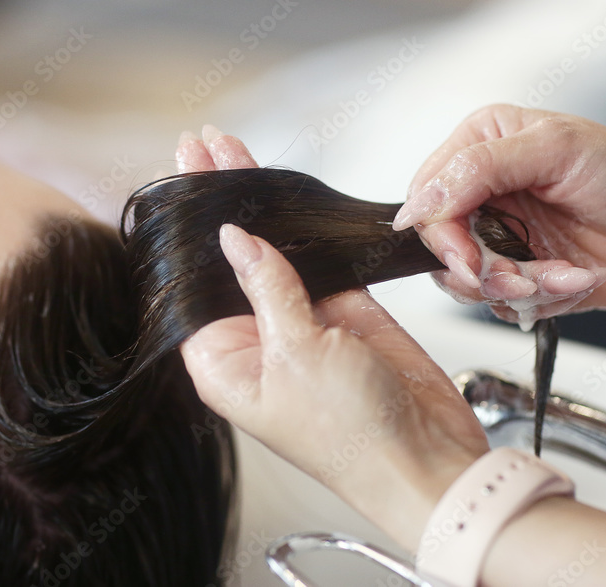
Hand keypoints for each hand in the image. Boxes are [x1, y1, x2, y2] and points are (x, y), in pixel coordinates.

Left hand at [174, 128, 487, 548]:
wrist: (426, 459)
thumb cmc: (352, 437)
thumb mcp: (297, 354)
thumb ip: (268, 287)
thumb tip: (236, 238)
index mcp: (223, 361)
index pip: (190, 281)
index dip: (185, 227)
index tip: (180, 175)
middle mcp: (256, 340)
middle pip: (227, 259)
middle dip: (215, 201)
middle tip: (202, 146)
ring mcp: (301, 323)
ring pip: (274, 252)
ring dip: (260, 204)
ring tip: (237, 153)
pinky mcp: (344, 312)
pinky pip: (318, 259)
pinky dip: (308, 226)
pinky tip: (289, 193)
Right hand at [392, 105, 605, 320]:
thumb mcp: (556, 149)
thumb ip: (481, 168)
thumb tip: (422, 200)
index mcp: (483, 146)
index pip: (426, 193)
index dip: (437, 230)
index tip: (464, 254)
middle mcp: (485, 192)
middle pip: (439, 245)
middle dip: (479, 268)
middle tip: (515, 275)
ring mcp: (501, 237)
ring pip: (467, 281)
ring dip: (517, 286)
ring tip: (560, 274)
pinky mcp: (521, 275)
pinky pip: (503, 304)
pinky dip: (542, 298)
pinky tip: (575, 278)